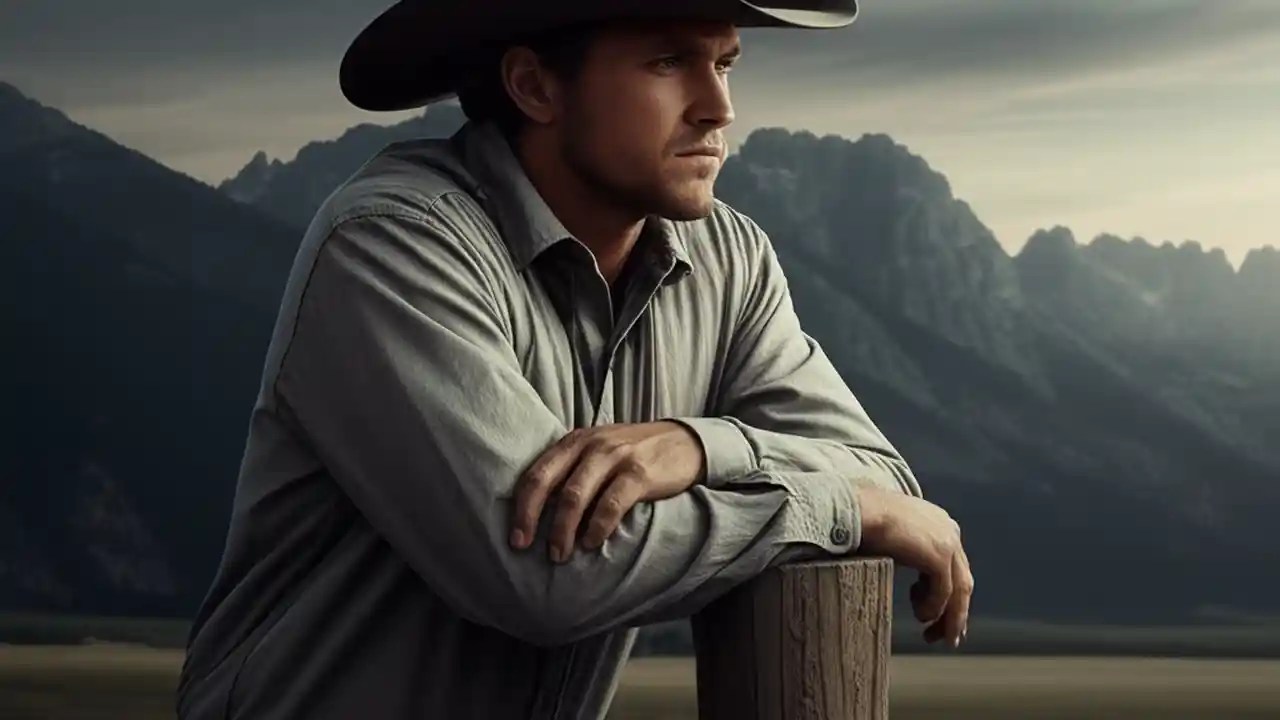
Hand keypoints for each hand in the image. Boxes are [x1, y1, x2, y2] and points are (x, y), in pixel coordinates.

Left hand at [508, 421, 704, 562]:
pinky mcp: (638, 473)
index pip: (536, 473)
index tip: (515, 538)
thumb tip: (540, 514)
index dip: (521, 507)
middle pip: (549, 484)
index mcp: (574, 441)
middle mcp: (590, 445)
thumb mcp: (598, 451)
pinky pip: (610, 504)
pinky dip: (597, 527)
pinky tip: (592, 543)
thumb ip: (572, 470)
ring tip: (559, 554)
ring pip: (575, 496)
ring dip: (563, 530)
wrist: (684, 442)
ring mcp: (614, 457)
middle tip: (527, 547)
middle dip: (533, 518)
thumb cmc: (634, 453)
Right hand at [856, 485, 973, 648]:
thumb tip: (913, 582)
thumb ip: (909, 553)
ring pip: (958, 590)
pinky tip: (919, 616)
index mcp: (939, 524)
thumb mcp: (893, 537)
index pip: (955, 566)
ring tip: (932, 636)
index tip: (943, 618)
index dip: (952, 596)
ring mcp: (947, 542)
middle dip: (955, 613)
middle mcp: (949, 531)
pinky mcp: (938, 555)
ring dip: (948, 618)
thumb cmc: (863, 521)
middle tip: (946, 637)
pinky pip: (943, 592)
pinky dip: (932, 608)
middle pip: (962, 580)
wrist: (856, 509)